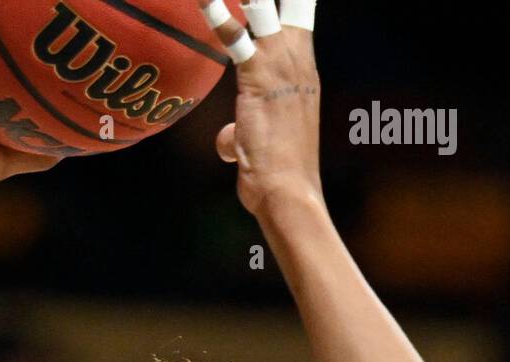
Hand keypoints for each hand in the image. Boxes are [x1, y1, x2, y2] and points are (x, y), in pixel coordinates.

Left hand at [200, 2, 323, 218]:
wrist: (290, 195)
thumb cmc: (277, 177)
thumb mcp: (257, 147)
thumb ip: (241, 133)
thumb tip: (228, 142)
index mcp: (301, 68)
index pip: (300, 10)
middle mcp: (296, 59)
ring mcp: (279, 67)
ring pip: (263, 7)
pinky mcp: (258, 80)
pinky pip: (235, 39)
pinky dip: (220, 17)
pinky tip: (208, 1)